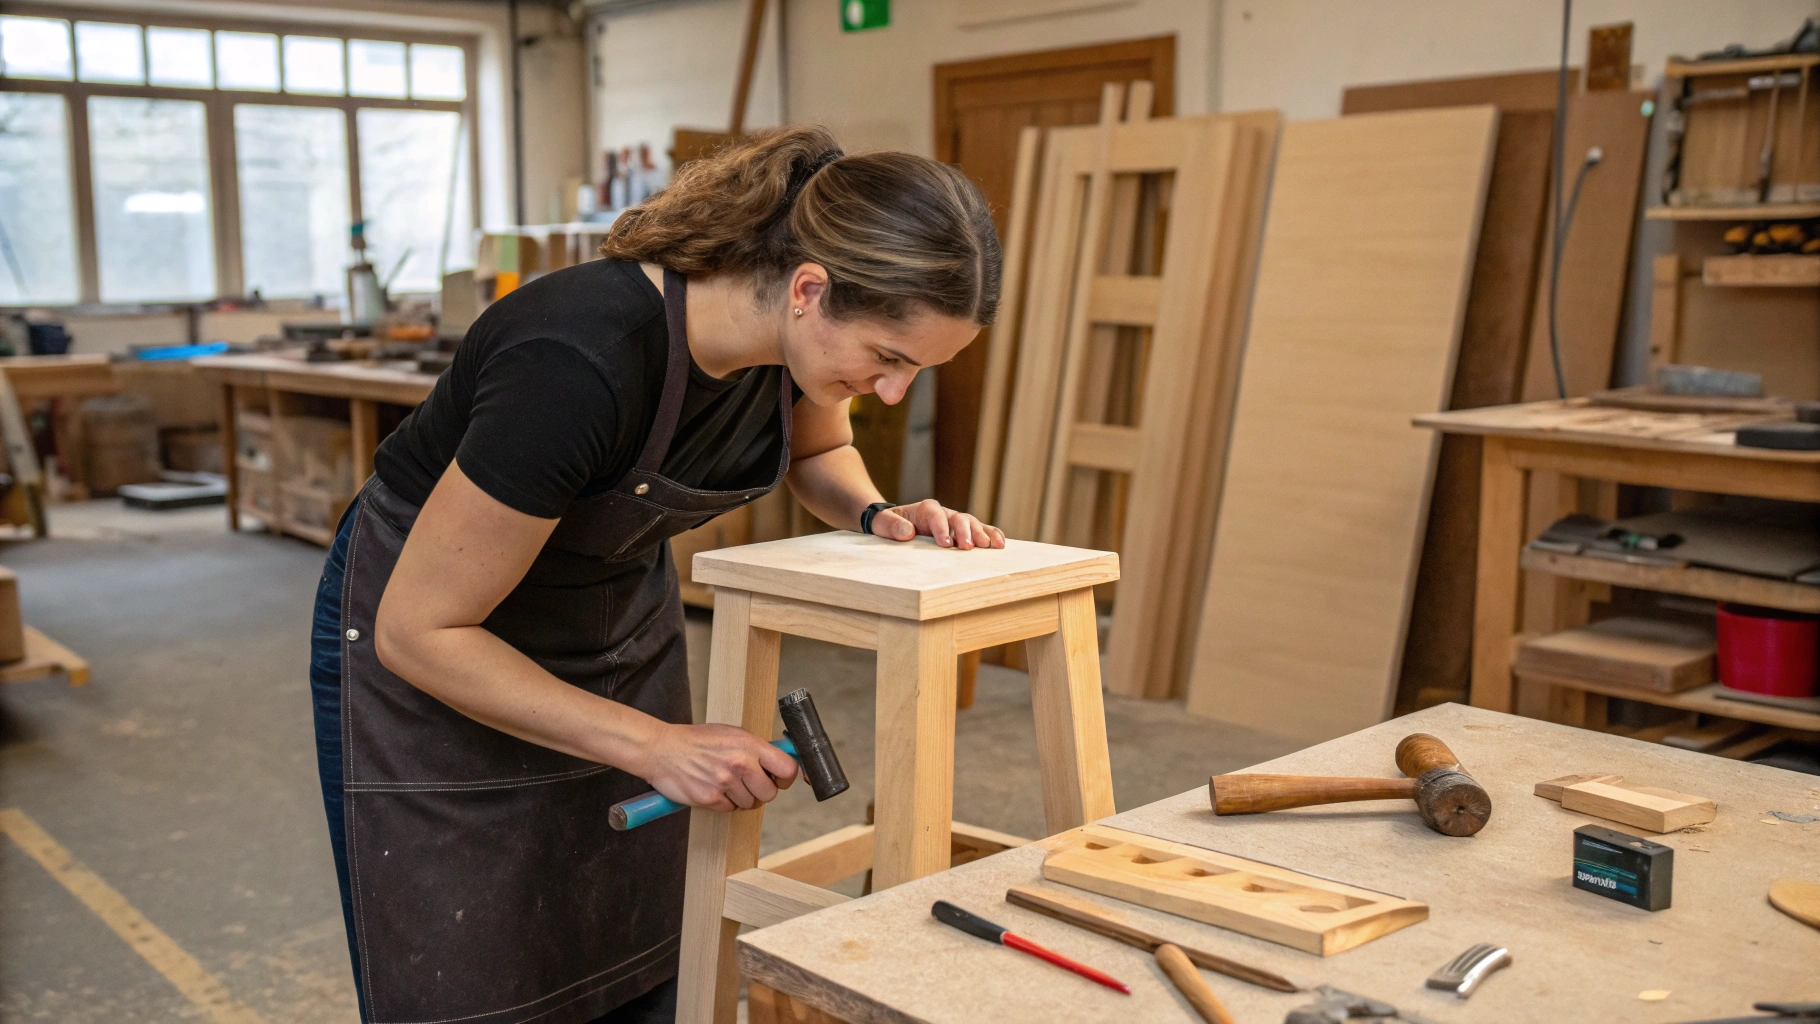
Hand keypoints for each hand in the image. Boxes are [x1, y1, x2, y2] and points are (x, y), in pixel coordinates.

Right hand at [639, 723, 798, 811]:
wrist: (662, 749)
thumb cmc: (697, 740)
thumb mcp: (731, 734)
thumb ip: (755, 749)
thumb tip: (779, 763)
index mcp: (749, 744)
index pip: (787, 769)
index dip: (786, 778)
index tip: (779, 779)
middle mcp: (740, 763)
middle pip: (770, 794)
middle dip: (761, 792)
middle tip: (748, 784)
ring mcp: (725, 782)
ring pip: (750, 804)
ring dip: (741, 798)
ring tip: (724, 783)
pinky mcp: (710, 798)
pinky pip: (730, 810)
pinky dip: (723, 803)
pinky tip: (713, 788)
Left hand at [871, 498, 1005, 549]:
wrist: (893, 525)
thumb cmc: (887, 524)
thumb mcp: (882, 523)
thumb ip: (891, 525)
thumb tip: (907, 532)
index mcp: (926, 509)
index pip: (936, 516)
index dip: (942, 529)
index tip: (945, 544)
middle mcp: (944, 513)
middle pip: (959, 518)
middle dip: (965, 532)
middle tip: (969, 547)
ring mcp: (956, 523)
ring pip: (972, 524)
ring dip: (982, 534)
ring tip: (992, 546)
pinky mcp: (962, 533)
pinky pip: (979, 531)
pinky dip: (990, 535)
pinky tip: (1000, 544)